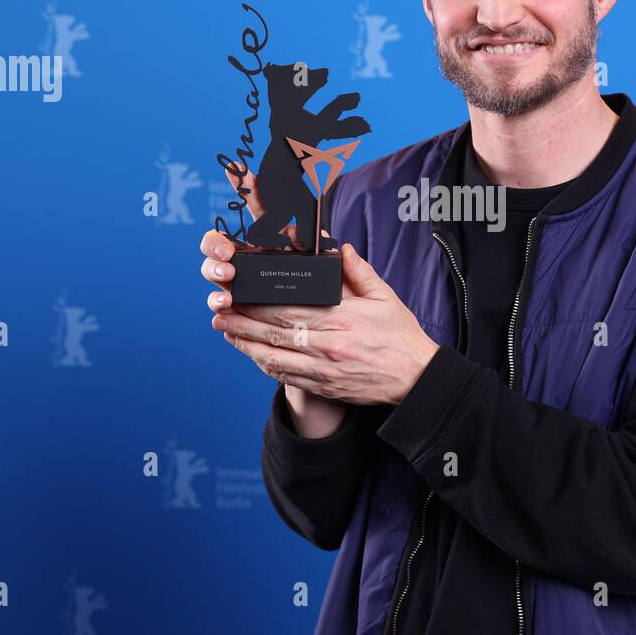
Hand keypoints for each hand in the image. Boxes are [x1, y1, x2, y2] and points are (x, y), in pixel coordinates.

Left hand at [209, 241, 439, 406]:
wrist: (415, 378)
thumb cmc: (401, 336)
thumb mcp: (385, 298)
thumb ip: (359, 273)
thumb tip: (340, 249)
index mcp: (341, 319)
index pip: (289, 308)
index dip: (259, 302)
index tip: (240, 293)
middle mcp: (327, 345)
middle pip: (275, 331)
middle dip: (243, 321)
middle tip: (220, 311)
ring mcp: (323, 369)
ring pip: (274, 356)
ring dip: (246, 343)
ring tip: (225, 331)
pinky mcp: (324, 386)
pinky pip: (287, 376)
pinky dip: (265, 365)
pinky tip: (252, 354)